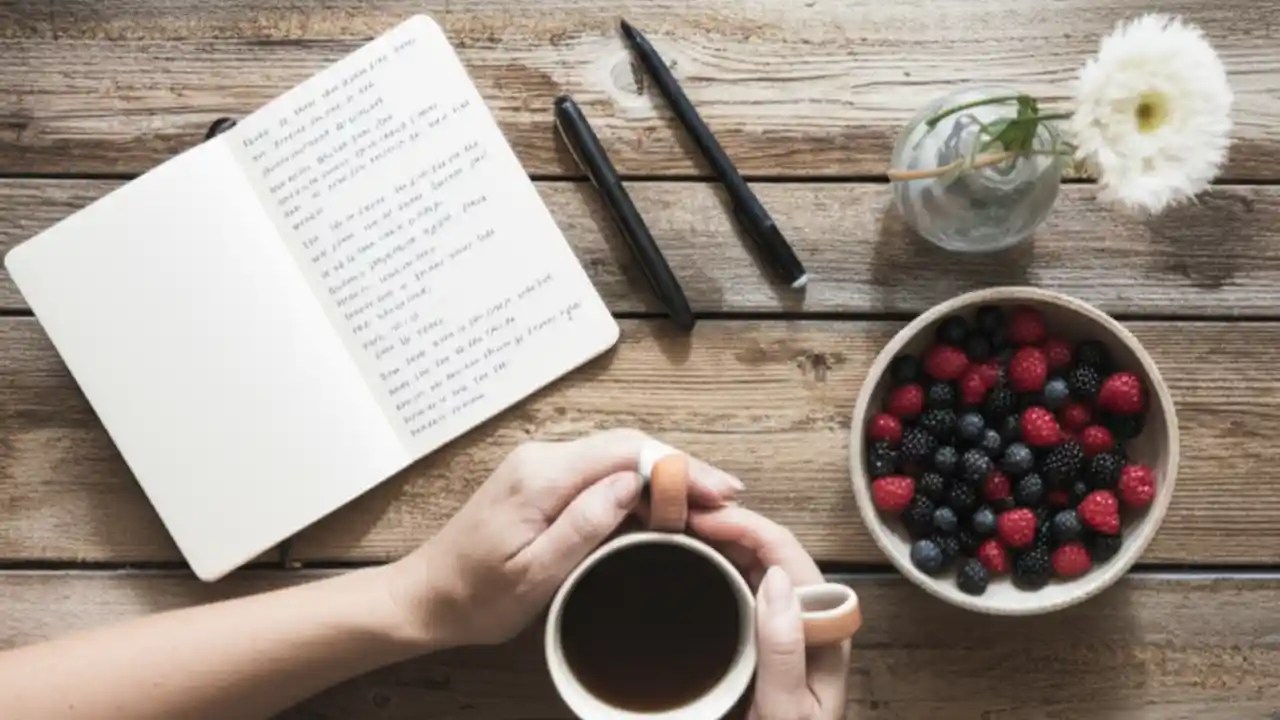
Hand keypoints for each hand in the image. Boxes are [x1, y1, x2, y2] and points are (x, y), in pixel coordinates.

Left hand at [387, 429, 742, 648]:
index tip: (721, 491)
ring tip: (707, 504)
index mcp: (542, 476)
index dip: (681, 466)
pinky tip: (664, 507)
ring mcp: (542, 465)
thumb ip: (585, 522)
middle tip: (728, 498)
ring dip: (664, 477)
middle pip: (628, 447)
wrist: (427, 597)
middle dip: (682, 468)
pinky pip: (600, 472)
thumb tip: (632, 483)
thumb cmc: (476, 596)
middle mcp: (543, 458)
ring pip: (618, 458)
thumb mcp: (535, 572)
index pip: (627, 452)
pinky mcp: (542, 480)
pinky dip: (638, 486)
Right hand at [690, 507, 849, 719]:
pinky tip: (684, 557)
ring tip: (674, 524)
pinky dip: (712, 563)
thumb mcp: (785, 711)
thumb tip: (774, 578)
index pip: (786, 554)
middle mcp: (805, 619)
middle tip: (675, 510)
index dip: (745, 524)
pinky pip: (736, 587)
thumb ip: (783, 650)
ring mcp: (781, 627)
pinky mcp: (758, 638)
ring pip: (751, 564)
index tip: (699, 516)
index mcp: (821, 629)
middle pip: (767, 550)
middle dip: (725, 521)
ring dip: (716, 538)